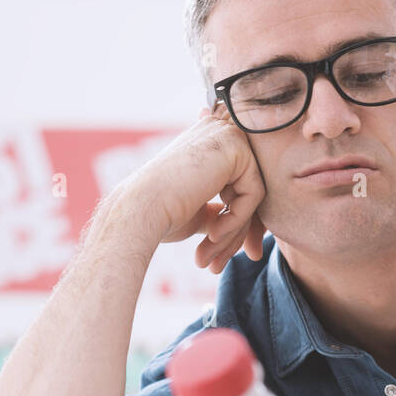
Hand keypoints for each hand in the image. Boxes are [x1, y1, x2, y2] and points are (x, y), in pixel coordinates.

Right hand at [125, 103, 266, 271]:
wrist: (140, 210)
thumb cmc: (163, 214)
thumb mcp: (201, 213)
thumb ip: (225, 210)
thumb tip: (254, 230)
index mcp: (210, 142)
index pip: (242, 185)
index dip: (239, 223)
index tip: (237, 254)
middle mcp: (220, 131)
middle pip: (250, 190)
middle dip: (240, 232)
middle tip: (219, 264)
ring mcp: (228, 135)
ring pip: (253, 195)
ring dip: (234, 232)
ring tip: (210, 256)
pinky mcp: (236, 147)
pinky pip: (254, 193)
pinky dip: (236, 220)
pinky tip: (211, 234)